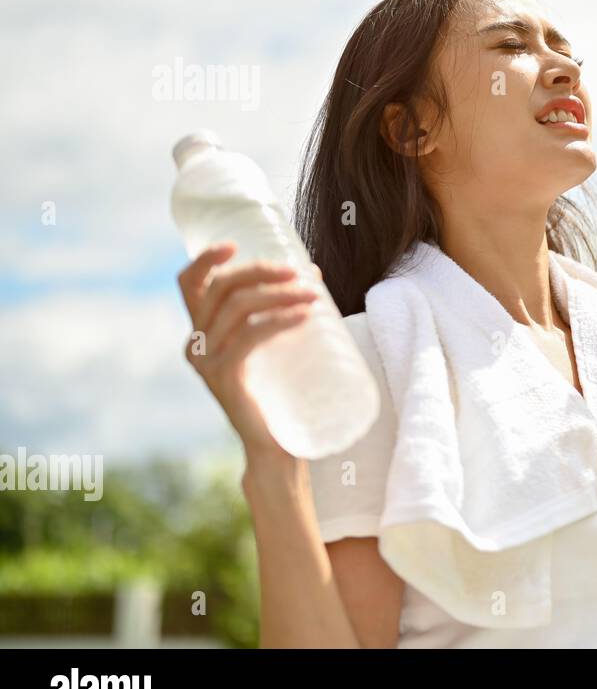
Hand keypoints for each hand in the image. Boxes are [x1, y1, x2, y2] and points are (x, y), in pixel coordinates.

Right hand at [177, 242, 323, 462]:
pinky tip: (305, 314)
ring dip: (279, 293)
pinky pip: (252, 336)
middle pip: (221, 288)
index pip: (189, 284)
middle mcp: (196, 343)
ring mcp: (207, 361)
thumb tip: (311, 272)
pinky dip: (281, 320)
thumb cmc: (278, 389)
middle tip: (299, 273)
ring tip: (314, 294)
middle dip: (261, 271)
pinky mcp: (225, 377)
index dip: (206, 259)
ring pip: (239, 308)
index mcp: (200, 330)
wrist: (275, 444)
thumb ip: (280, 309)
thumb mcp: (271, 342)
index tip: (234, 244)